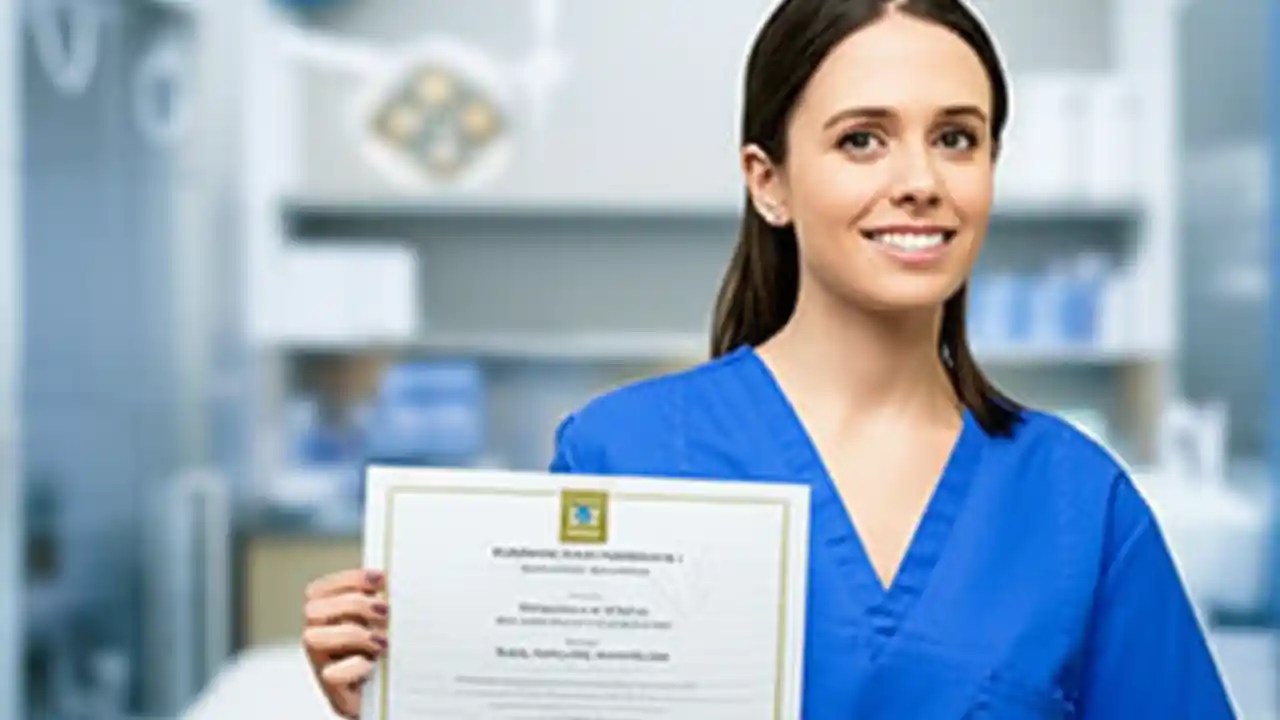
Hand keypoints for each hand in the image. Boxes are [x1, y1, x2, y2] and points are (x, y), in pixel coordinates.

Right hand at [302, 569, 388, 718]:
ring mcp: (319, 661)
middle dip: (352, 604)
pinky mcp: (330, 687)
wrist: (383, 693)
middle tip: (384, 610)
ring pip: (313, 638)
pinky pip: (332, 674)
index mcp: (325, 615)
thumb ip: (379, 602)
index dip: (350, 579)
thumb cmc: (379, 651)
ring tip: (382, 640)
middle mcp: (316, 635)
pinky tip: (372, 664)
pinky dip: (356, 666)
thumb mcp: (381, 621)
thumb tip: (392, 584)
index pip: (321, 589)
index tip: (379, 578)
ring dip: (353, 634)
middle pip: (314, 609)